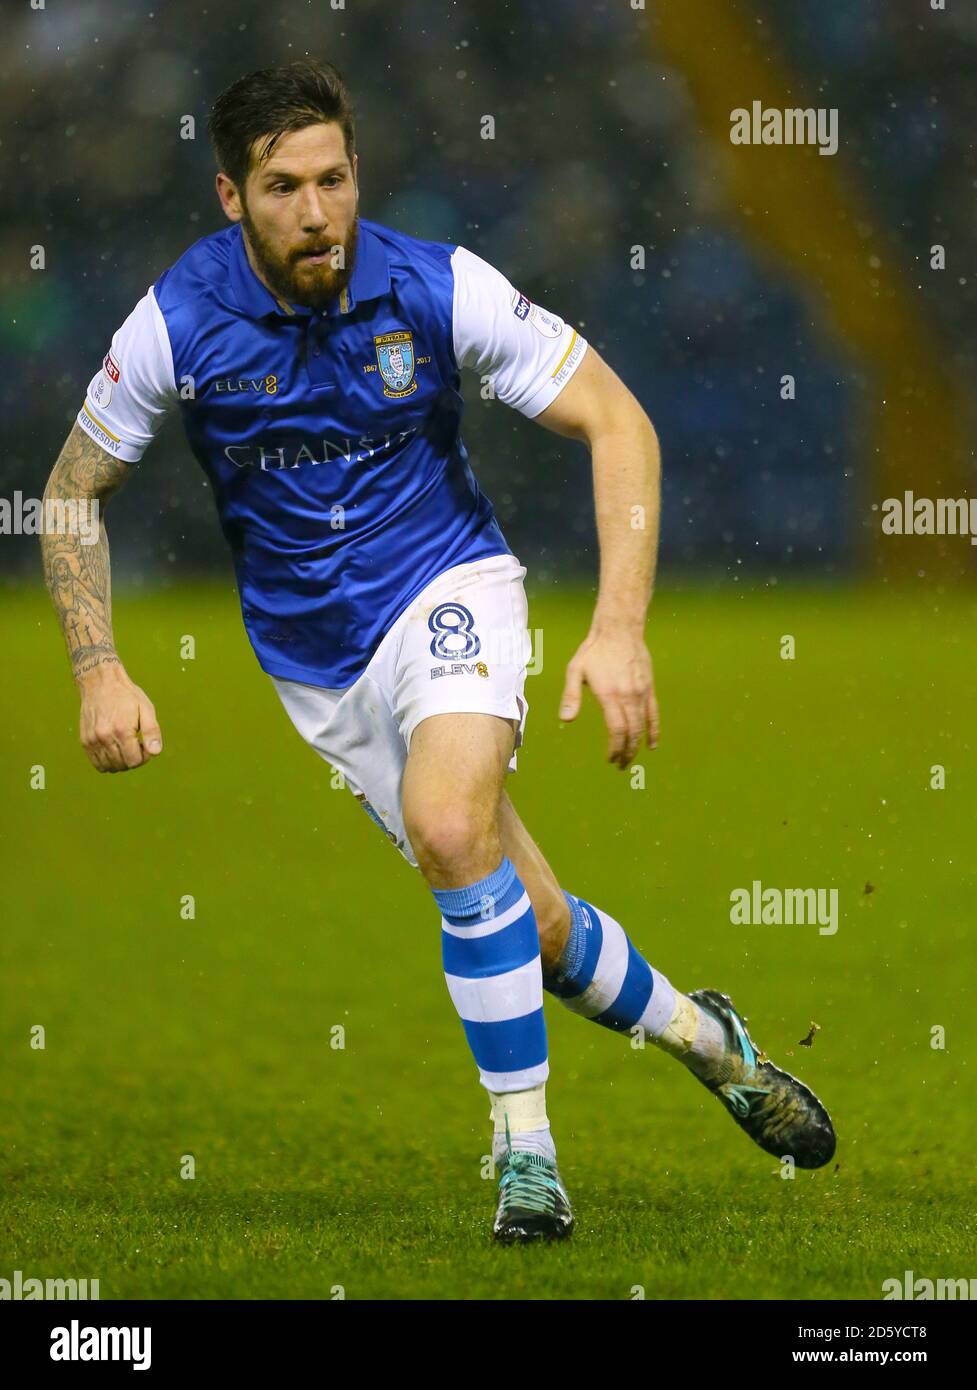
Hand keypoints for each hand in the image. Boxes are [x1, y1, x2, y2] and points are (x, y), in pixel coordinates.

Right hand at [77, 662, 162, 772]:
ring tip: (125, 745)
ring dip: (121, 762)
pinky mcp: (85, 741)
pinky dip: (107, 761)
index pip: (134, 761)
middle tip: (136, 744)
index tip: (144, 744)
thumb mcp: (146, 708)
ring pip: (109, 767)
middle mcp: (104, 737)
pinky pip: (97, 763)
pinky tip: (114, 748)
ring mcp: (92, 740)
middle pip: (122, 766)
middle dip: (133, 759)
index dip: (144, 757)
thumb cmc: (126, 695)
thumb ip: (152, 732)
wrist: (100, 682)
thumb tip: (155, 752)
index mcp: (121, 730)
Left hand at [559, 628, 658, 768]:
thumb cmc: (594, 650)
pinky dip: (654, 731)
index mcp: (610, 694)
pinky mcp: (649, 688)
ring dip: (637, 745)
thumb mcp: (575, 670)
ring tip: (630, 758)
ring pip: (643, 726)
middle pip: (632, 732)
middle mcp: (628, 696)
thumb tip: (565, 719)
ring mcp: (641, 692)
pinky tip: (652, 744)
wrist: (619, 630)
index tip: (610, 758)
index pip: (617, 730)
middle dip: (626, 752)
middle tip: (620, 764)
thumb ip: (571, 696)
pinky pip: (654, 714)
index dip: (615, 748)